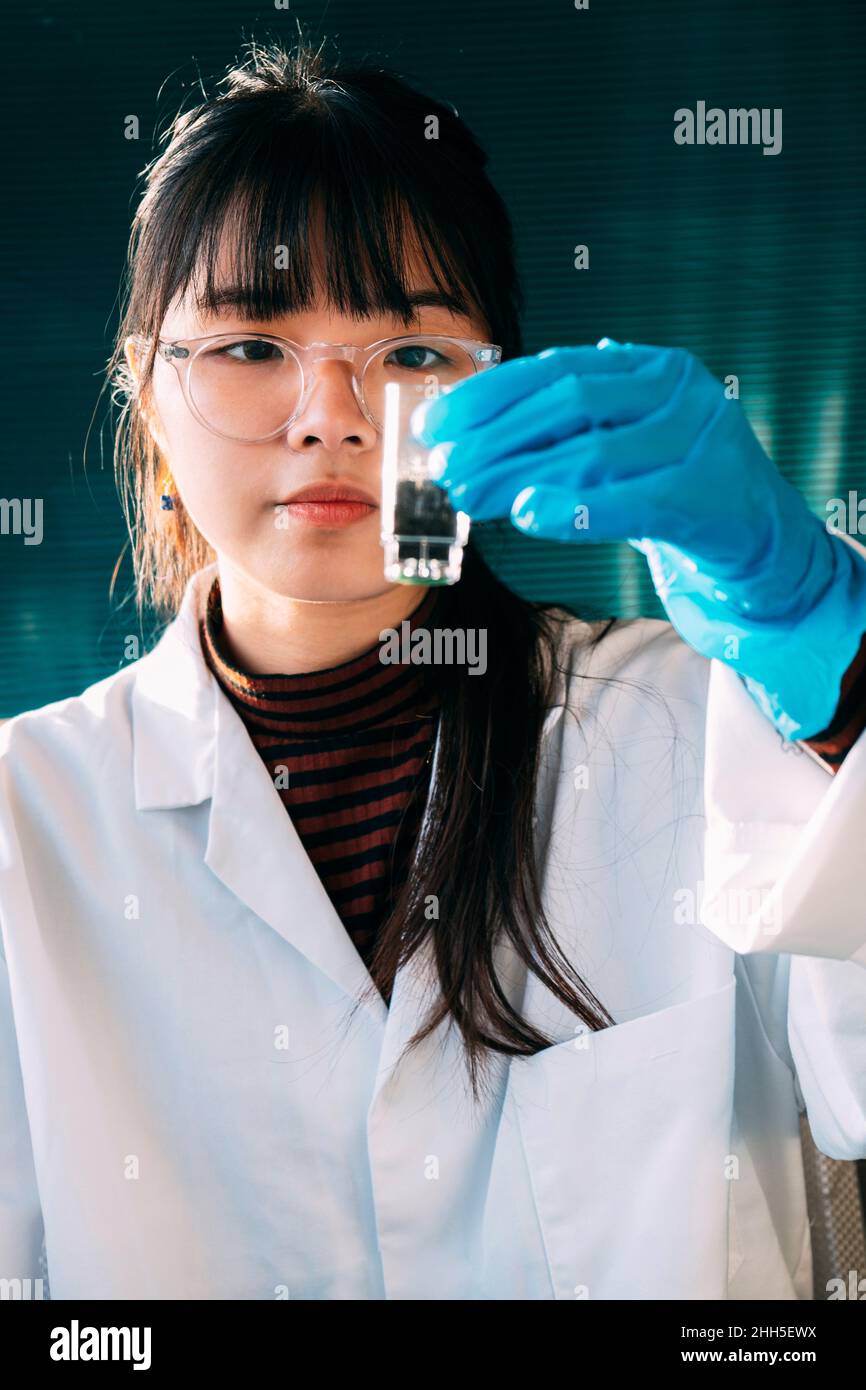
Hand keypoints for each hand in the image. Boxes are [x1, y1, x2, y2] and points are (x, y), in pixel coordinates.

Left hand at [410, 340, 865, 739]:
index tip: (436, 425)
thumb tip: (466, 438)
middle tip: (445, 469)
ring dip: (521, 475)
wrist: (755, 538)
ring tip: (470, 495)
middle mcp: (679, 391)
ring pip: (594, 452)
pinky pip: (631, 503)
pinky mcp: (708, 497)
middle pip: (569, 405)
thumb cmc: (670, 487)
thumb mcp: (616, 447)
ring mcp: (699, 440)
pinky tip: (529, 514)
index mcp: (651, 366)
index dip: (489, 395)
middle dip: (496, 438)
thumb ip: (559, 433)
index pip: (555, 368)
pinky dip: (577, 509)